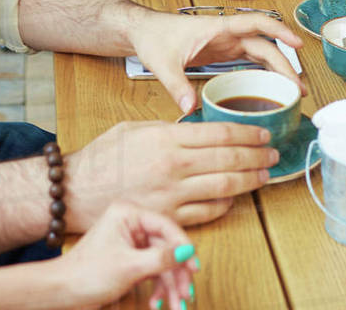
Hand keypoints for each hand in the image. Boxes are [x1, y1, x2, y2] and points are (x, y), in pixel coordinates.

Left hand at [61, 200, 196, 308]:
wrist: (59, 293)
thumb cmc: (86, 274)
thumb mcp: (129, 267)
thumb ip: (161, 258)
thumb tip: (188, 252)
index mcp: (128, 214)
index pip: (167, 226)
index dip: (184, 247)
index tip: (195, 268)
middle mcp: (131, 224)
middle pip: (166, 247)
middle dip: (177, 274)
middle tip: (187, 294)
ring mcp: (130, 242)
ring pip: (161, 262)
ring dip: (169, 286)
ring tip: (176, 306)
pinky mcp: (129, 258)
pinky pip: (151, 270)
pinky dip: (156, 287)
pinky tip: (156, 303)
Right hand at [66, 120, 277, 228]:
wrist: (73, 192)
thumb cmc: (101, 158)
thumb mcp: (135, 128)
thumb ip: (169, 128)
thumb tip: (197, 127)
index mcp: (166, 139)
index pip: (219, 133)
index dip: (247, 134)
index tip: (262, 133)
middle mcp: (173, 167)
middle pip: (229, 160)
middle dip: (257, 156)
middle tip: (272, 153)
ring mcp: (172, 196)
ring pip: (224, 187)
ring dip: (250, 181)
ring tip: (264, 174)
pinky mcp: (168, 218)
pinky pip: (207, 212)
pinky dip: (226, 204)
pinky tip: (235, 196)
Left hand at [131, 9, 304, 113]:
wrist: (144, 32)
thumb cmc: (154, 38)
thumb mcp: (162, 64)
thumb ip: (177, 85)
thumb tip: (190, 108)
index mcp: (218, 28)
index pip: (256, 23)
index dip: (279, 31)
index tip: (297, 44)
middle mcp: (227, 33)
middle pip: (265, 45)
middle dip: (284, 65)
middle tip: (297, 88)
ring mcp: (227, 43)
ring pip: (261, 53)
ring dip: (278, 70)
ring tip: (292, 92)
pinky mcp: (224, 52)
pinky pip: (251, 60)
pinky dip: (264, 72)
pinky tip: (272, 87)